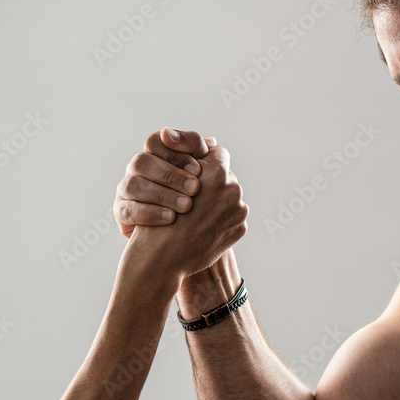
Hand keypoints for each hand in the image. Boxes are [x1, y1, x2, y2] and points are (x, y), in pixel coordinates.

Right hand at [114, 128, 211, 237]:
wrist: (186, 234)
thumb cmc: (195, 197)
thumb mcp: (204, 174)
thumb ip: (204, 157)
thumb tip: (211, 140)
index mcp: (153, 154)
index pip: (155, 142)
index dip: (174, 153)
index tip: (197, 169)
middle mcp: (136, 169)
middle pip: (142, 162)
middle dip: (170, 175)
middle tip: (195, 188)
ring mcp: (125, 190)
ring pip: (133, 185)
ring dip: (161, 194)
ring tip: (186, 206)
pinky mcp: (121, 212)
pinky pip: (128, 210)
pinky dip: (150, 213)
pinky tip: (170, 218)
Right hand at [128, 144, 247, 278]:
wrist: (163, 258)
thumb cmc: (160, 215)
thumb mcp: (170, 180)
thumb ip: (193, 162)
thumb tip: (211, 141)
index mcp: (215, 172)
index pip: (218, 153)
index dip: (205, 162)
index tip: (195, 172)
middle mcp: (232, 188)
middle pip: (226, 177)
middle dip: (213, 184)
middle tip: (195, 194)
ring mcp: (238, 210)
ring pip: (230, 197)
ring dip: (218, 203)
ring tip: (198, 213)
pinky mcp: (240, 228)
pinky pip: (233, 217)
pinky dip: (221, 220)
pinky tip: (204, 226)